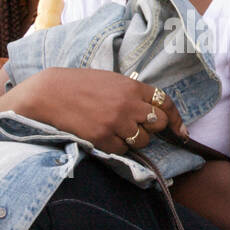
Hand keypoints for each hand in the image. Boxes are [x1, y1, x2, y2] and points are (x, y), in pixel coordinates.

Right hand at [0, 67, 186, 154]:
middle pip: (158, 123)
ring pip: (142, 141)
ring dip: (133, 140)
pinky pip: (121, 150)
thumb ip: (130, 92)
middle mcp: (128, 104)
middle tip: (138, 127)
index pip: (165, 103)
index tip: (181, 131)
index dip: (175, 119)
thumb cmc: (77, 84)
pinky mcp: (103, 139)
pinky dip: (115, 147)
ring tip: (115, 130)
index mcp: (131, 86)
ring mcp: (116, 123)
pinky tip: (102, 136)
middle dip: (152, 128)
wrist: (48, 94)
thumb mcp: (109, 79)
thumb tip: (150, 109)